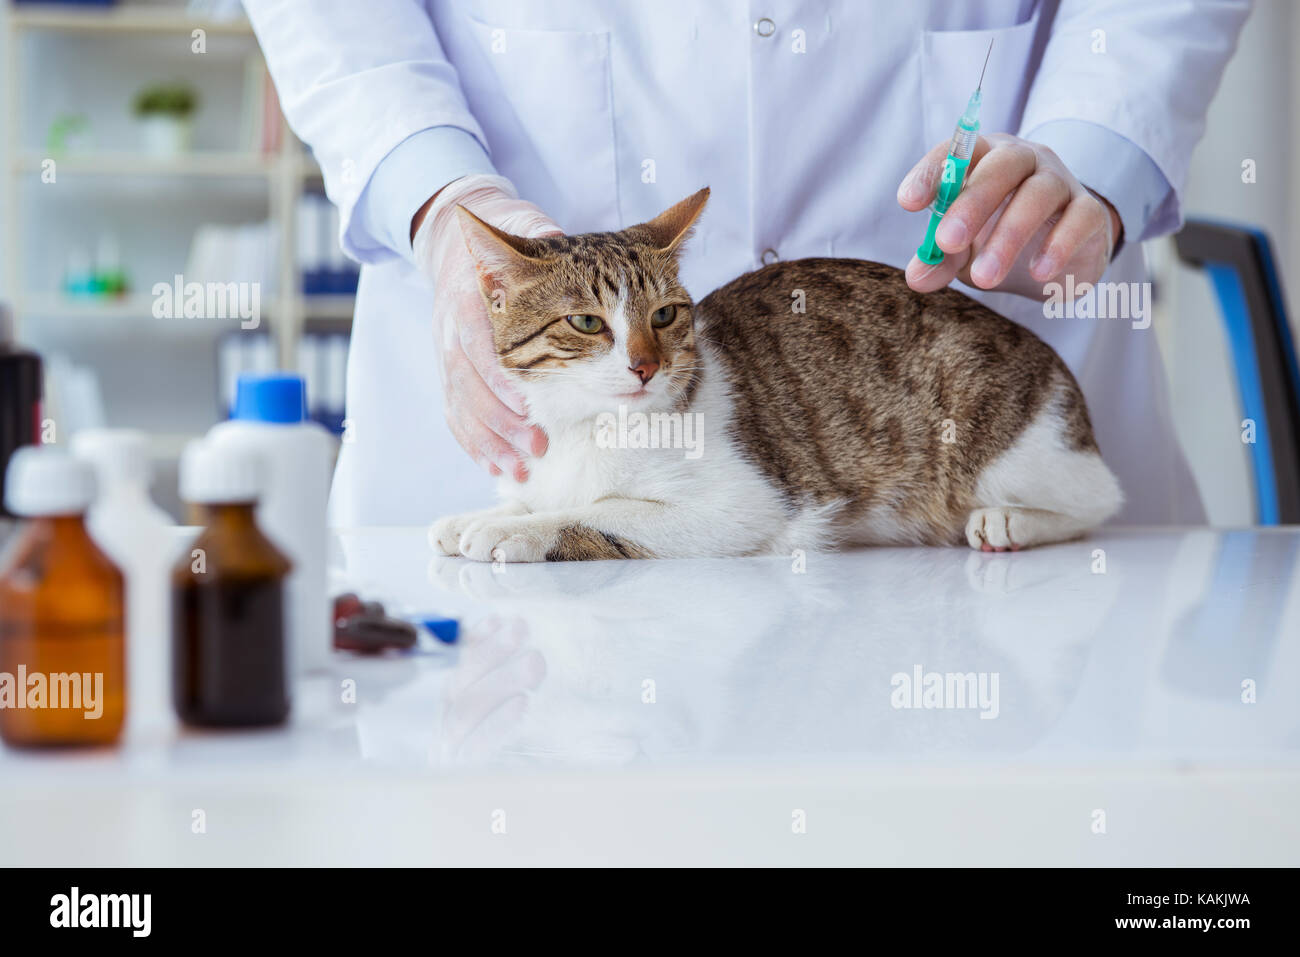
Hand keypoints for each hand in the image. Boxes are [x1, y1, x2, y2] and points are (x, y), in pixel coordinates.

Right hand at [413, 176, 560, 480]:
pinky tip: (496, 468)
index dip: (497, 379)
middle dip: (502, 421)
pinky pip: (456, 414)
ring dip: (490, 443)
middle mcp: (451, 332)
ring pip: (461, 407)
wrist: (456, 242)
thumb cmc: (503, 238)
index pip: (477, 345)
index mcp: (468, 301)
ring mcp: (446, 356)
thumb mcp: (520, 226)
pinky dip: (475, 444)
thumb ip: (535, 234)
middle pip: (469, 386)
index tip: (525, 405)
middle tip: (538, 445)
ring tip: (521, 471)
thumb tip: (555, 237)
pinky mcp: (450, 373)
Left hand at [897, 133, 1121, 299]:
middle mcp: (1024, 160)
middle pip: (1002, 165)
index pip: (957, 151)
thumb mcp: (963, 251)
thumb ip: (940, 260)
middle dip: (972, 203)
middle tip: (947, 241)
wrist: (1055, 260)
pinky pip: (1080, 218)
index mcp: (984, 158)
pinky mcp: (1090, 212)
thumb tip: (916, 278)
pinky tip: (1038, 272)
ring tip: (984, 277)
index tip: (908, 202)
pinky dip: (1059, 244)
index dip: (933, 172)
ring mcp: (1060, 181)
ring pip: (1039, 194)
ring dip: (1009, 235)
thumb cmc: (996, 240)